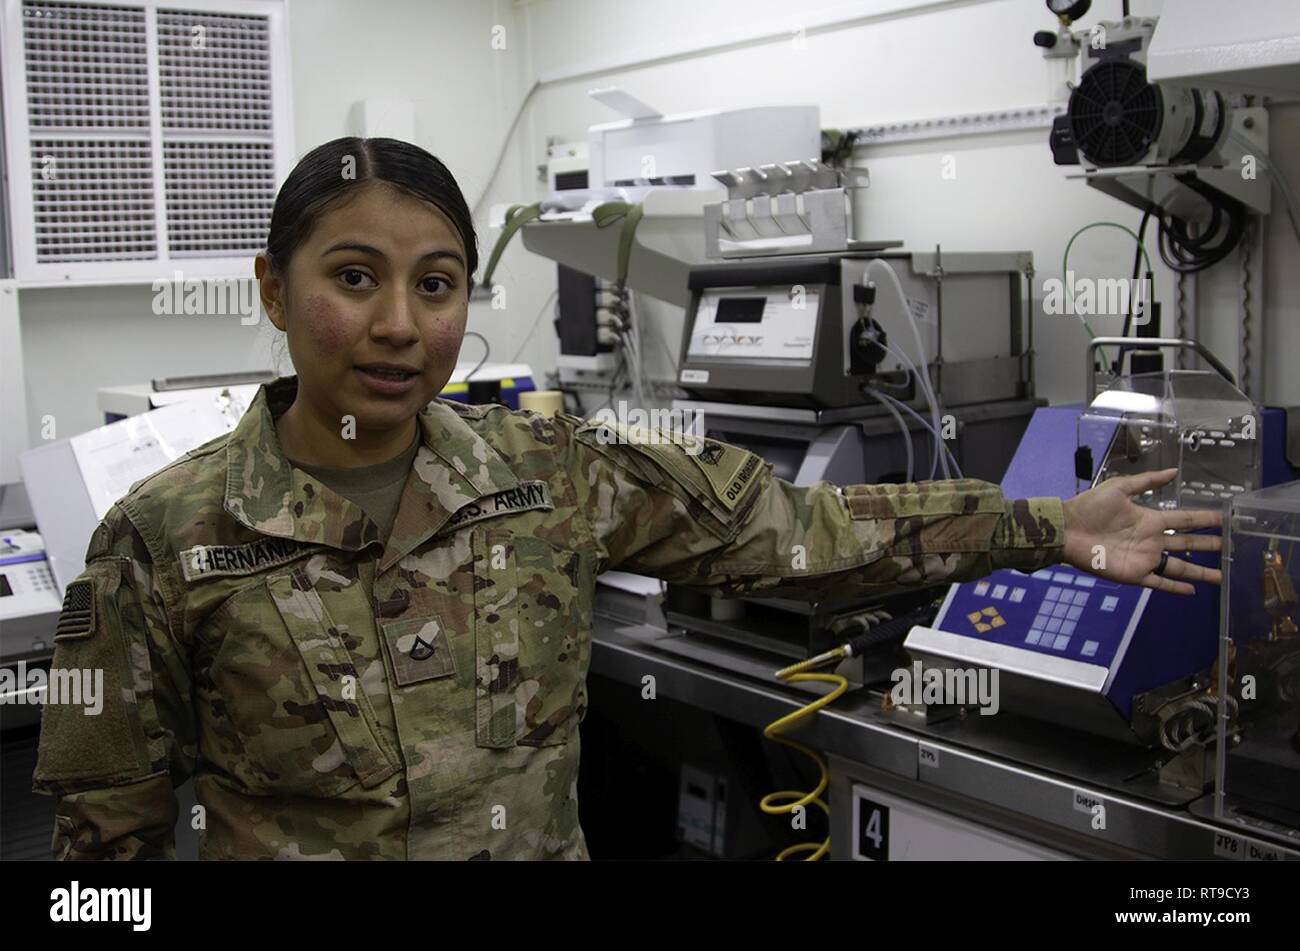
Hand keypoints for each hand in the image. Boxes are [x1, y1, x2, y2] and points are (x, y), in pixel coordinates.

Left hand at [1061, 468, 1222, 595]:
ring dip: (1199, 571)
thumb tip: (1174, 471)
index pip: (1183, 520)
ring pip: (1179, 567)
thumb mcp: (1119, 487)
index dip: (1203, 519)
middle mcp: (1151, 540)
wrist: (1067, 529)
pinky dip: (1175, 587)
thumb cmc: (1089, 506)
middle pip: (1186, 544)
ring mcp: (1144, 558)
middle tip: (1228, 547)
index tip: (1223, 519)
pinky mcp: (1134, 574)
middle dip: (1207, 545)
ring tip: (1220, 575)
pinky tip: (1191, 590)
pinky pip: (1159, 582)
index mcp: (1150, 519)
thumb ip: (1147, 481)